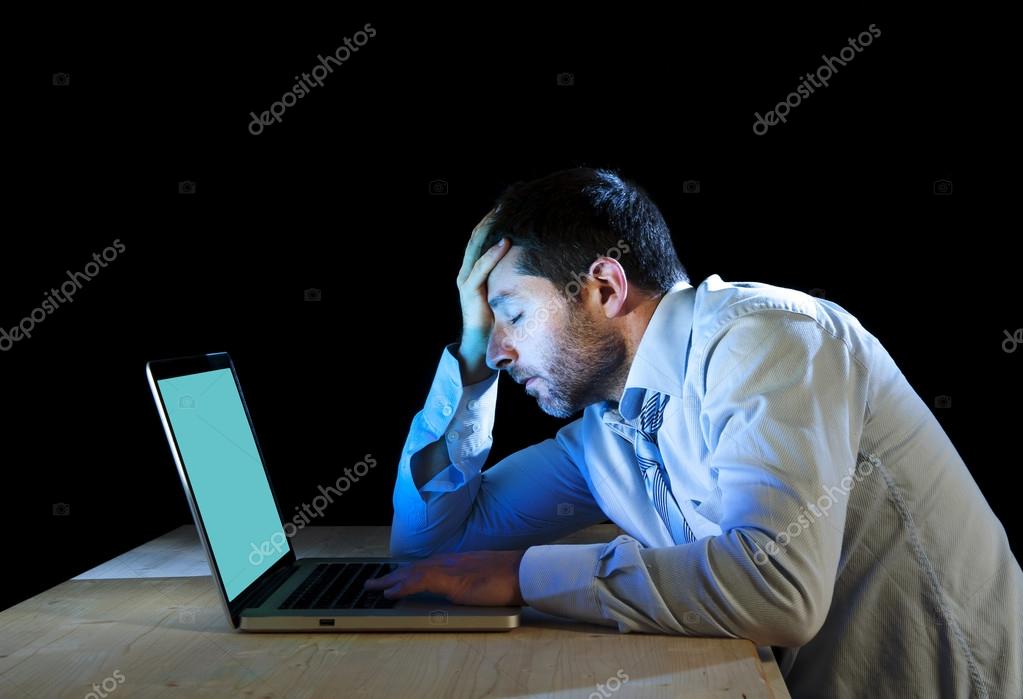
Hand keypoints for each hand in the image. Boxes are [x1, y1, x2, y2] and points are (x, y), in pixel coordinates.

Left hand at [363, 549, 525, 606]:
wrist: (524, 572)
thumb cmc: (511, 576)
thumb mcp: (485, 577)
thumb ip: (470, 580)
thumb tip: (463, 588)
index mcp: (458, 562)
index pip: (426, 565)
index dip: (408, 572)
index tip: (394, 577)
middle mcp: (451, 561)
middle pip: (415, 567)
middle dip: (394, 575)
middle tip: (374, 582)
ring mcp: (451, 569)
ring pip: (413, 572)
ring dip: (392, 580)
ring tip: (375, 587)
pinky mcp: (453, 580)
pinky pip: (421, 581)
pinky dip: (404, 586)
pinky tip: (392, 593)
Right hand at [456, 211, 509, 382]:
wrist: (481, 344)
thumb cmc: (499, 317)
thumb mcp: (509, 289)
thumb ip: (516, 274)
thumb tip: (542, 259)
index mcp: (477, 266)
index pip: (484, 235)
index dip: (496, 218)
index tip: (514, 202)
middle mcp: (469, 269)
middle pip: (478, 234)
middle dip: (493, 216)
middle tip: (510, 199)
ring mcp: (467, 278)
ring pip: (476, 246)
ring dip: (491, 228)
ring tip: (504, 212)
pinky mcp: (469, 291)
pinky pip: (480, 269)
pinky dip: (491, 254)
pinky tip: (504, 242)